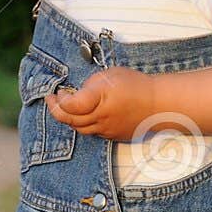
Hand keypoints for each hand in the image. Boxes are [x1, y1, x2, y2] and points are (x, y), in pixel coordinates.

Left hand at [45, 66, 165, 141]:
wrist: (158, 104)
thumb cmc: (137, 86)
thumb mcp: (110, 75)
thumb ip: (90, 84)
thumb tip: (77, 94)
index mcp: (99, 99)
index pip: (69, 106)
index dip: (59, 100)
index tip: (58, 92)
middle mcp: (100, 118)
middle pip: (70, 120)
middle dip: (57, 110)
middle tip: (53, 100)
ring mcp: (106, 130)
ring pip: (79, 129)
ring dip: (70, 119)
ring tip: (68, 107)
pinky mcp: (112, 136)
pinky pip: (92, 132)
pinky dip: (84, 124)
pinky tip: (86, 114)